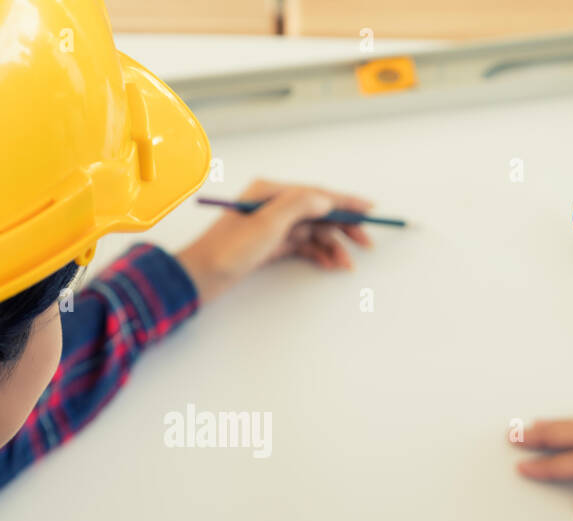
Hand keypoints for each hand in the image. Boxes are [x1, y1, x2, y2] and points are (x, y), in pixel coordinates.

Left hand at [175, 180, 373, 303]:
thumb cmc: (228, 250)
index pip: (317, 193)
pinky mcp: (271, 245)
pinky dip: (318, 255)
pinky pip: (303, 246)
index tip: (370, 210)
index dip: (346, 201)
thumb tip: (326, 199)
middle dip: (344, 227)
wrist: (202, 276)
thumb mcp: (266, 224)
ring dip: (332, 246)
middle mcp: (274, 205)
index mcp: (271, 192)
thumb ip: (298, 206)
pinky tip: (331, 265)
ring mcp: (273, 226)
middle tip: (366, 243)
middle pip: (319, 212)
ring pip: (313, 232)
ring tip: (346, 265)